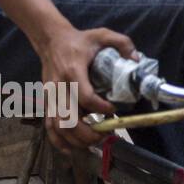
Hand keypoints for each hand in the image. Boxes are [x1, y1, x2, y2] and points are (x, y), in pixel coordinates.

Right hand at [35, 24, 135, 152]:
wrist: (50, 40)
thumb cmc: (79, 40)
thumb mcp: (101, 34)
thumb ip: (121, 42)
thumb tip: (136, 60)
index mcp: (73, 71)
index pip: (85, 97)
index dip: (101, 109)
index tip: (113, 110)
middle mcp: (59, 86)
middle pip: (69, 118)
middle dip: (89, 132)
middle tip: (105, 134)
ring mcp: (50, 96)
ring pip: (58, 126)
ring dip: (76, 139)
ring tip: (93, 142)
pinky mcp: (47, 102)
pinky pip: (49, 126)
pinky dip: (58, 141)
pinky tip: (71, 149)